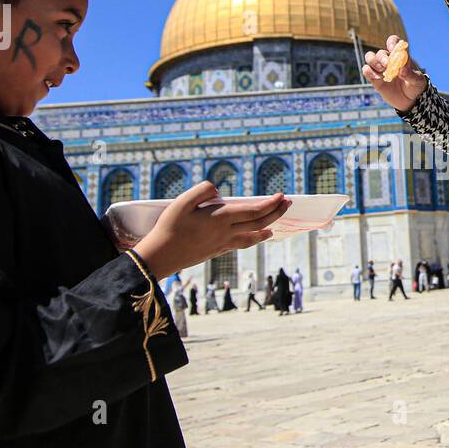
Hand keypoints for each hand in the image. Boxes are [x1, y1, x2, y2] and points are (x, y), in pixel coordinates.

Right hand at [132, 182, 290, 276]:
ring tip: (276, 221)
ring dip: (267, 226)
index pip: (253, 210)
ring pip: (253, 236)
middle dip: (275, 212)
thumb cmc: (169, 227)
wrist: (161, 256)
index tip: (281, 196)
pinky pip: (242, 243)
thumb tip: (219, 193)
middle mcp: (226, 233)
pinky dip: (255, 238)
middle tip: (287, 203)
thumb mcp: (182, 201)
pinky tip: (258, 235)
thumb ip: (203, 191)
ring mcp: (223, 244)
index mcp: (220, 219)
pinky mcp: (217, 251)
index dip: (269, 203)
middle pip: (258, 223)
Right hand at [363, 35, 427, 111]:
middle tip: (386, 64)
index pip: (394, 42)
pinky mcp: (374, 79)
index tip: (392, 48)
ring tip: (382, 70)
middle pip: (380, 52)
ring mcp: (380, 69)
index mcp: (400, 56)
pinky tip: (377, 77)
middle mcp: (389, 60)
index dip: (392, 42)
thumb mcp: (417, 80)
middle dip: (382, 57)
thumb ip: (410, 74)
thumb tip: (402, 70)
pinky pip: (366, 70)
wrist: (411, 100)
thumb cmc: (416, 86)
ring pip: (370, 58)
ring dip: (373, 62)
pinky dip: (368, 71)